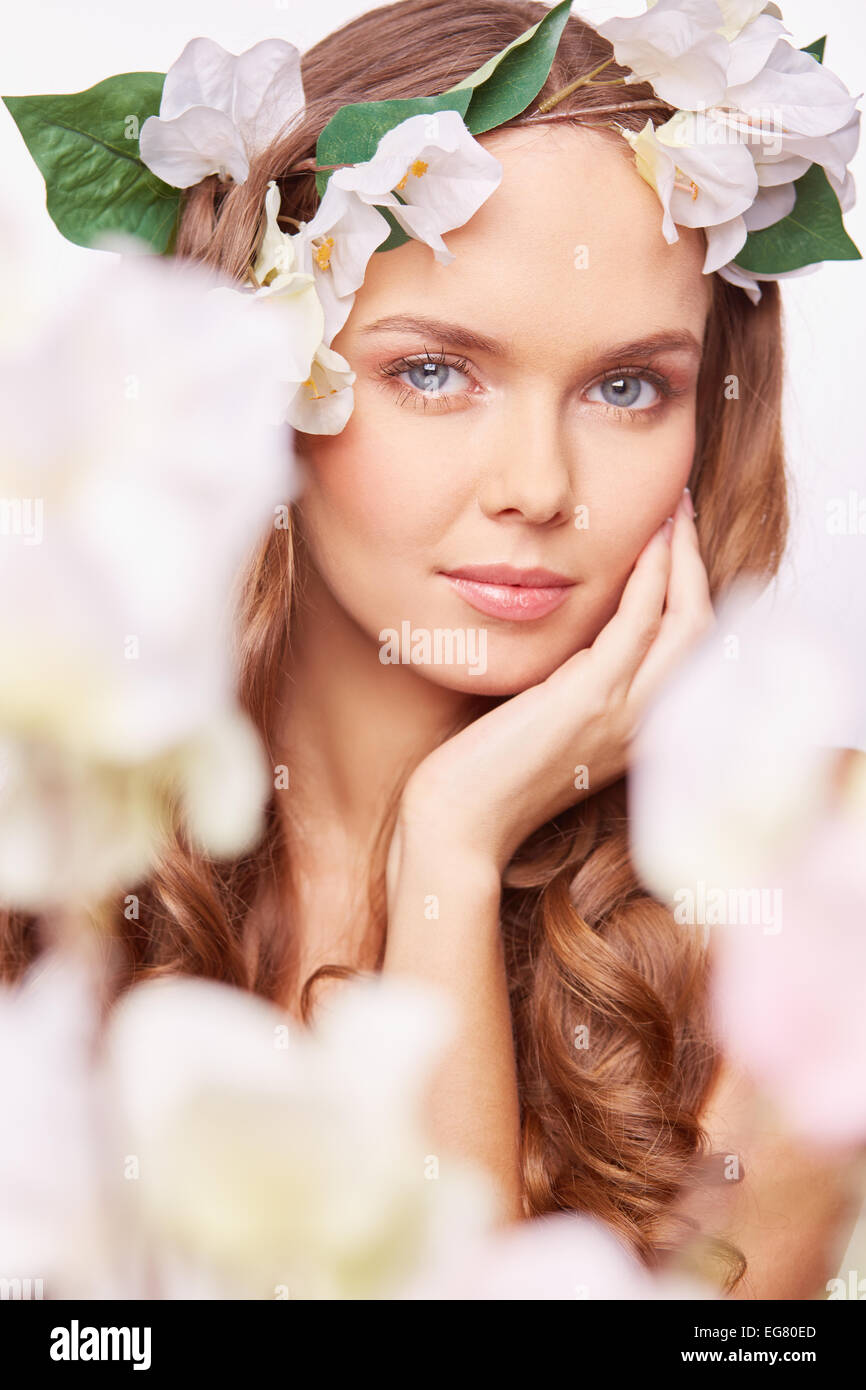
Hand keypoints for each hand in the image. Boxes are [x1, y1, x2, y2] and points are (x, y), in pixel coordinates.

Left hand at [396, 492, 714, 873]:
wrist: (460, 824)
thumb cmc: (490, 776)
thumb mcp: (551, 720)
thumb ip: (580, 683)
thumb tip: (581, 634)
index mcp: (641, 733)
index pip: (691, 653)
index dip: (692, 590)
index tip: (677, 541)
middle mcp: (648, 727)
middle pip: (705, 631)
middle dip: (697, 563)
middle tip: (681, 510)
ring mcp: (625, 716)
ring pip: (687, 622)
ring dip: (682, 556)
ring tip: (672, 510)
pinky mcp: (589, 700)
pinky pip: (638, 625)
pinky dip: (650, 577)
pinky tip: (646, 543)